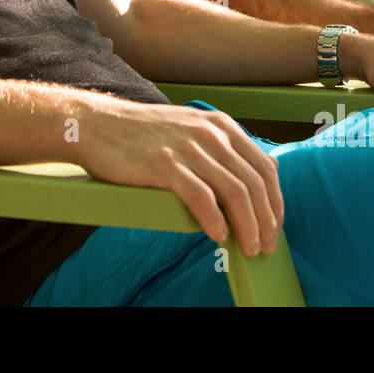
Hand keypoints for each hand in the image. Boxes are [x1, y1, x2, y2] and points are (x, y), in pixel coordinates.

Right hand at [75, 98, 283, 256]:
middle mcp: (210, 134)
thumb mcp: (193, 127)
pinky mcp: (165, 165)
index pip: (263, 167)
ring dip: (247, 226)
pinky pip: (201, 198)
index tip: (275, 225)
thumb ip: (226, 146)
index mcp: (221, 126)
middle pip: (254, 183)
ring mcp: (188, 149)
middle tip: (266, 245)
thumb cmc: (143, 133)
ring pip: (234, 193)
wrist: (97, 124)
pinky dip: (215, 220)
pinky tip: (219, 236)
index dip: (275, 200)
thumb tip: (264, 169)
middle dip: (266, 220)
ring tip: (248, 248)